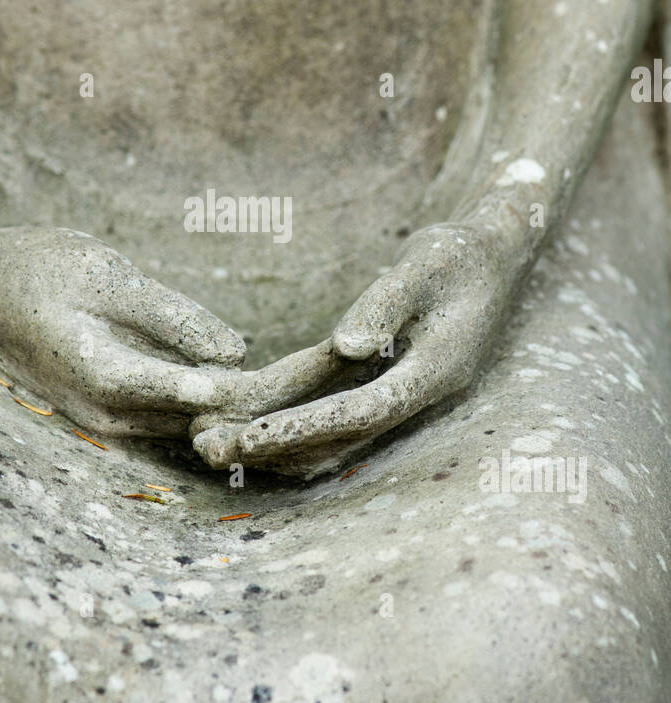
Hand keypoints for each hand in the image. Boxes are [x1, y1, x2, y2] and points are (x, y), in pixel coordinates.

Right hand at [0, 223, 341, 438]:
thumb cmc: (35, 268)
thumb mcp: (105, 276)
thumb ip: (168, 317)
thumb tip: (235, 352)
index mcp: (109, 379)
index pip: (209, 397)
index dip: (273, 388)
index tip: (328, 373)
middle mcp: (114, 416)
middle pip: (216, 420)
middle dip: (284, 400)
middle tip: (354, 370)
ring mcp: (115, 421)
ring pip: (205, 424)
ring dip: (265, 408)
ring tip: (337, 382)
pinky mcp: (120, 409)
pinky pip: (186, 417)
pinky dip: (234, 404)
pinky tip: (282, 388)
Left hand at [193, 222, 513, 473]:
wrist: (493, 257)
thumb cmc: (460, 253)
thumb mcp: (425, 265)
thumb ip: (385, 305)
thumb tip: (346, 348)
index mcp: (434, 373)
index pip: (361, 413)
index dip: (305, 428)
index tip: (250, 436)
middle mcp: (418, 398)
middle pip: (341, 440)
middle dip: (275, 448)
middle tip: (208, 449)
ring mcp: (405, 398)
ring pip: (335, 440)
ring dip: (277, 447)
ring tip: (210, 445)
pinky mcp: (388, 389)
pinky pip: (336, 422)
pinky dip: (294, 430)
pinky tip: (246, 430)